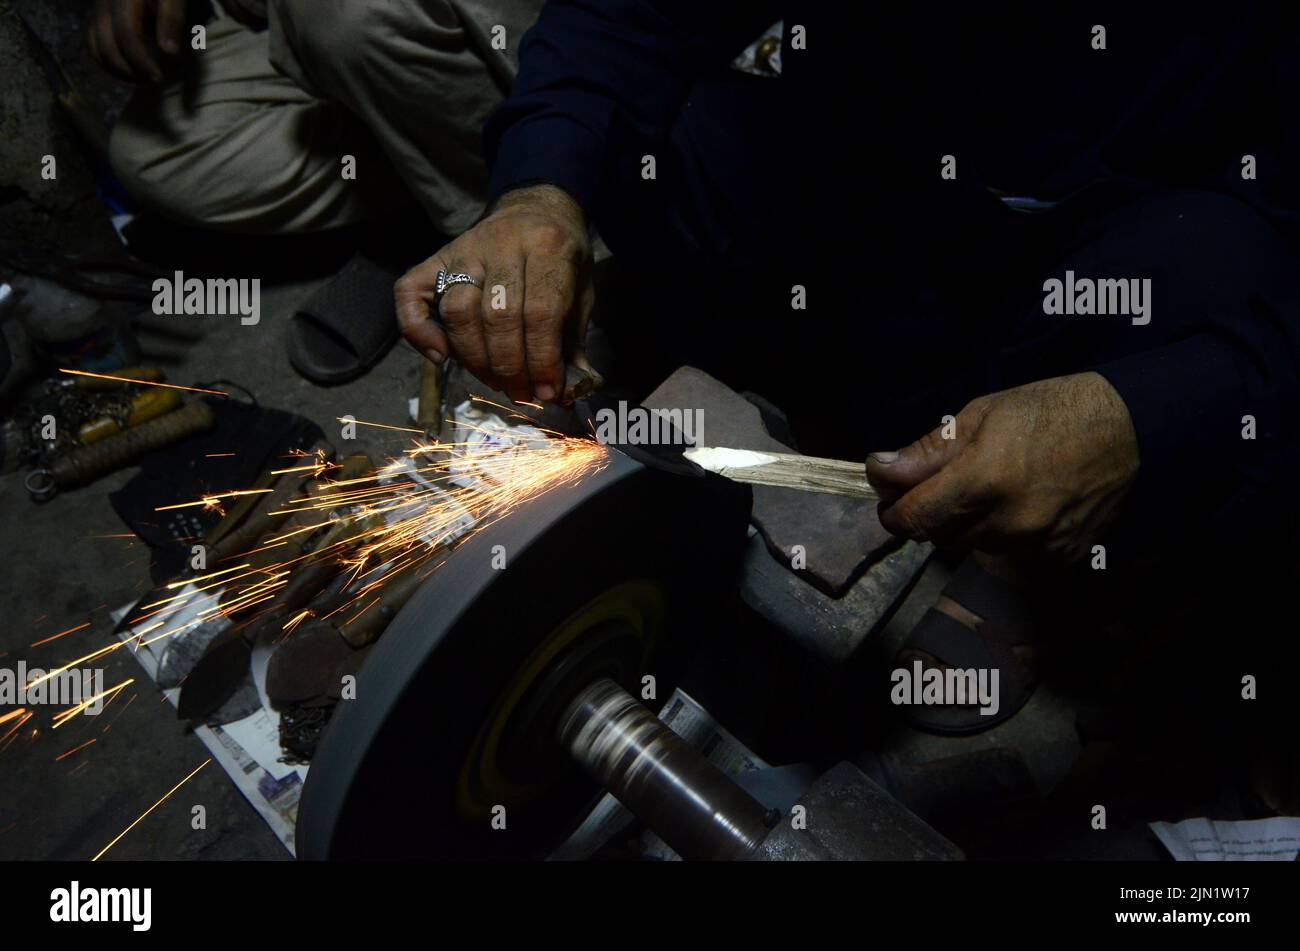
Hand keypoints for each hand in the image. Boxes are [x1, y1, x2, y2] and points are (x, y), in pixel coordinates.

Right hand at [89, 0, 187, 82]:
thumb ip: (172, 19)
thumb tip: (169, 52)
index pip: (126, 32)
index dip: (141, 59)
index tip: (160, 77)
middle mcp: (105, 0)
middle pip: (105, 42)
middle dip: (128, 68)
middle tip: (153, 79)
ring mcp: (98, 7)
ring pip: (95, 44)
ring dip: (116, 69)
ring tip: (142, 77)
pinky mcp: (98, 14)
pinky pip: (93, 41)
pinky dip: (108, 60)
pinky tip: (130, 69)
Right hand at [396, 185, 592, 403]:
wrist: (535, 208)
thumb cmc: (560, 258)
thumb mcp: (581, 292)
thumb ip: (572, 341)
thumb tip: (564, 393)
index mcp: (548, 246)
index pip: (540, 312)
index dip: (542, 360)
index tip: (548, 392)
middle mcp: (502, 243)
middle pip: (497, 316)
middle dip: (509, 367)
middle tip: (520, 392)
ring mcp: (464, 249)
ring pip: (458, 311)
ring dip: (474, 359)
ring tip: (494, 380)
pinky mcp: (436, 256)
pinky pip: (409, 292)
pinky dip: (417, 330)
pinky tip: (440, 357)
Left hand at [865, 372, 1139, 561]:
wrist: (1129, 431)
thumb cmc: (1049, 411)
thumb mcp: (980, 414)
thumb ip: (928, 451)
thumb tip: (881, 470)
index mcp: (984, 479)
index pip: (914, 518)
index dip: (893, 512)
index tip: (891, 500)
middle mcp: (1008, 522)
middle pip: (939, 535)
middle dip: (929, 513)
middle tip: (940, 485)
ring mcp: (1036, 546)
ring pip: (972, 547)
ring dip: (965, 525)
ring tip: (986, 490)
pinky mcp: (1058, 559)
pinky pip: (1008, 558)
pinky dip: (1001, 537)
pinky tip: (1016, 508)